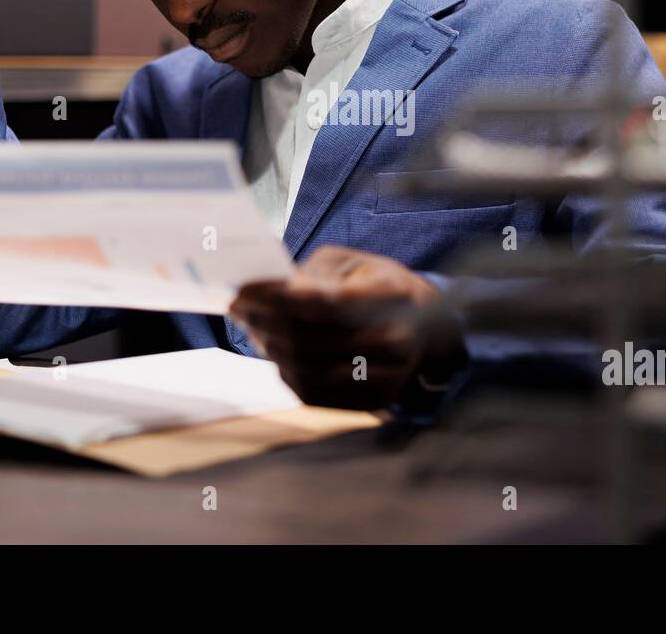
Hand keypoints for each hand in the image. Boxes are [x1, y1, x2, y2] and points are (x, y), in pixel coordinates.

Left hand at [230, 246, 465, 409]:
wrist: (427, 327)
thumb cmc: (380, 286)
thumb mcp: (354, 263)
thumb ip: (314, 275)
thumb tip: (268, 293)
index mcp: (394, 296)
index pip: (325, 302)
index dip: (277, 297)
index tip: (242, 289)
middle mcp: (396, 341)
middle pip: (310, 339)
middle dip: (264, 322)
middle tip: (237, 306)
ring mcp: (387, 378)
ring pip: (307, 369)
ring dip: (268, 347)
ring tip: (250, 326)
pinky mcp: (373, 402)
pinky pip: (314, 393)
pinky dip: (284, 371)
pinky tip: (272, 349)